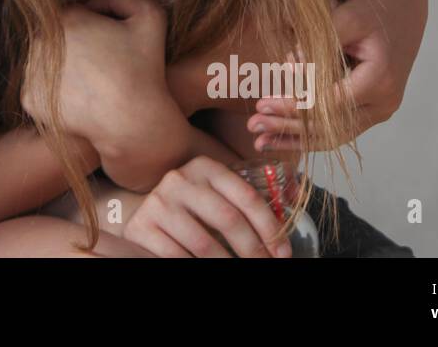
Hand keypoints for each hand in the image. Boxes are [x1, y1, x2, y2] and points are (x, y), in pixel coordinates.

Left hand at [21, 0, 189, 190]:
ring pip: (46, 61)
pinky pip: (40, 87)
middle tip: (102, 65)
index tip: (110, 43)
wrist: (131, 122)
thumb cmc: (143, 69)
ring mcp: (30, 71)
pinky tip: (79, 98)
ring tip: (90, 82)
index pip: (75, 14)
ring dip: (63, 67)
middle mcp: (38, 41)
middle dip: (76, 45)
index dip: (95, 26)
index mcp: (63, 17)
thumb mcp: (149, 15)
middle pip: (57, 36)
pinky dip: (55, 91)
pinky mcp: (28, 99)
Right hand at [122, 156, 294, 257]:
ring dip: (228, 264)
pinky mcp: (142, 226)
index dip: (270, 228)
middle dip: (253, 250)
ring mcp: (158, 202)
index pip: (247, 196)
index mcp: (204, 167)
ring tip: (241, 271)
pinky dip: (197, 268)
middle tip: (265, 266)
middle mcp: (180, 179)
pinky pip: (177, 256)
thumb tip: (295, 192)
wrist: (143, 211)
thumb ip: (249, 192)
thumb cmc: (189, 205)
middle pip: (228, 219)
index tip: (282, 253)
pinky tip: (209, 270)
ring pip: (204, 244)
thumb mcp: (216, 191)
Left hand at [246, 0, 427, 150]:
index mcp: (379, 81)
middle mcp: (384, 103)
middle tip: (252, 127)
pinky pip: (337, 129)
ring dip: (295, 139)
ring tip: (259, 141)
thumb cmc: (372, 6)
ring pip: (333, 136)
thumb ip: (319, 39)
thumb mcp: (347, 15)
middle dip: (288, 130)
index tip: (260, 104)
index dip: (292, 107)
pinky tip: (279, 137)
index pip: (327, 105)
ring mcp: (379, 110)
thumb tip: (287, 64)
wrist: (403, 5)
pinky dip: (308, 133)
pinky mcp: (370, 109)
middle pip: (330, 129)